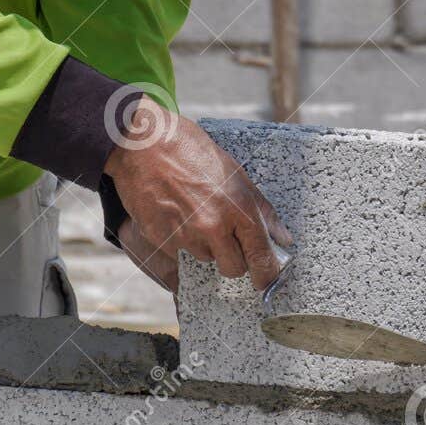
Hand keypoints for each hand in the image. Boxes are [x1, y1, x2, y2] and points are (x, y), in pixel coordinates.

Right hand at [103, 105, 292, 291]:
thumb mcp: (236, 174)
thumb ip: (261, 210)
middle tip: (228, 241)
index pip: (260, 257)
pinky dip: (181, 241)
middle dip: (234, 260)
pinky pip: (179, 253)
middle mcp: (213, 227)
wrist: (142, 143)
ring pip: (205, 259)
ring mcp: (185, 235)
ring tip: (195, 215)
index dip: (267, 275)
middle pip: (233, 269)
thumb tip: (283, 237)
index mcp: (238, 209)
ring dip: (205, 246)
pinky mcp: (160, 239)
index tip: (266, 281)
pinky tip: (176, 215)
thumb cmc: (192, 151)